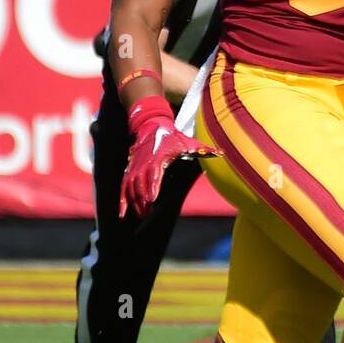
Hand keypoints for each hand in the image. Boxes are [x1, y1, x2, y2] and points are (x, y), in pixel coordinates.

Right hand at [120, 97, 214, 216]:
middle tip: (148, 213)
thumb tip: (222, 152)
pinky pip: (123, 187)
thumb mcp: (188, 142)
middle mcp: (144, 162)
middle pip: (140, 183)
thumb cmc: (173, 137)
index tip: (152, 198)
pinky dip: (122, 201)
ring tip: (141, 215)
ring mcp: (135, 167)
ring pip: (131, 187)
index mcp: (158, 156)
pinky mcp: (130, 171)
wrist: (153, 127)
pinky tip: (122, 215)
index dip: (152, 185)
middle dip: (142, 199)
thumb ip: (203, 149)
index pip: (153, 172)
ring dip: (134, 202)